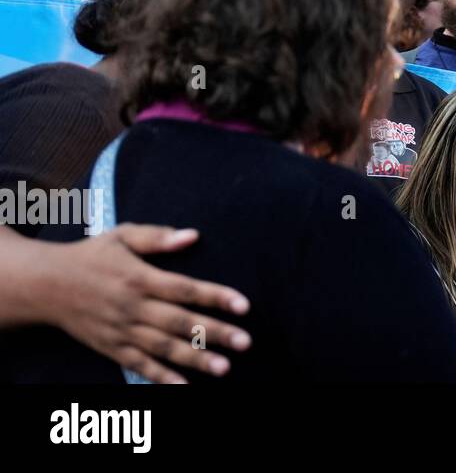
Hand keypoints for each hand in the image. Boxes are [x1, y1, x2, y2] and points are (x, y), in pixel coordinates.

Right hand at [43, 225, 251, 383]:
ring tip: (224, 368)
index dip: (216, 297)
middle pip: (179, 322)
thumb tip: (193, 236)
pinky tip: (184, 387)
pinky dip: (161, 378)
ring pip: (163, 348)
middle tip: (245, 342)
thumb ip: (158, 237)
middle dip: (214, 333)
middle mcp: (132, 307)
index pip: (184, 289)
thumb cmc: (91, 255)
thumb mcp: (122, 236)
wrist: (44, 286)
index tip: (244, 306)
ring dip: (194, 360)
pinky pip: (139, 366)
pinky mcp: (111, 348)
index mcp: (139, 278)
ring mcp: (121, 330)